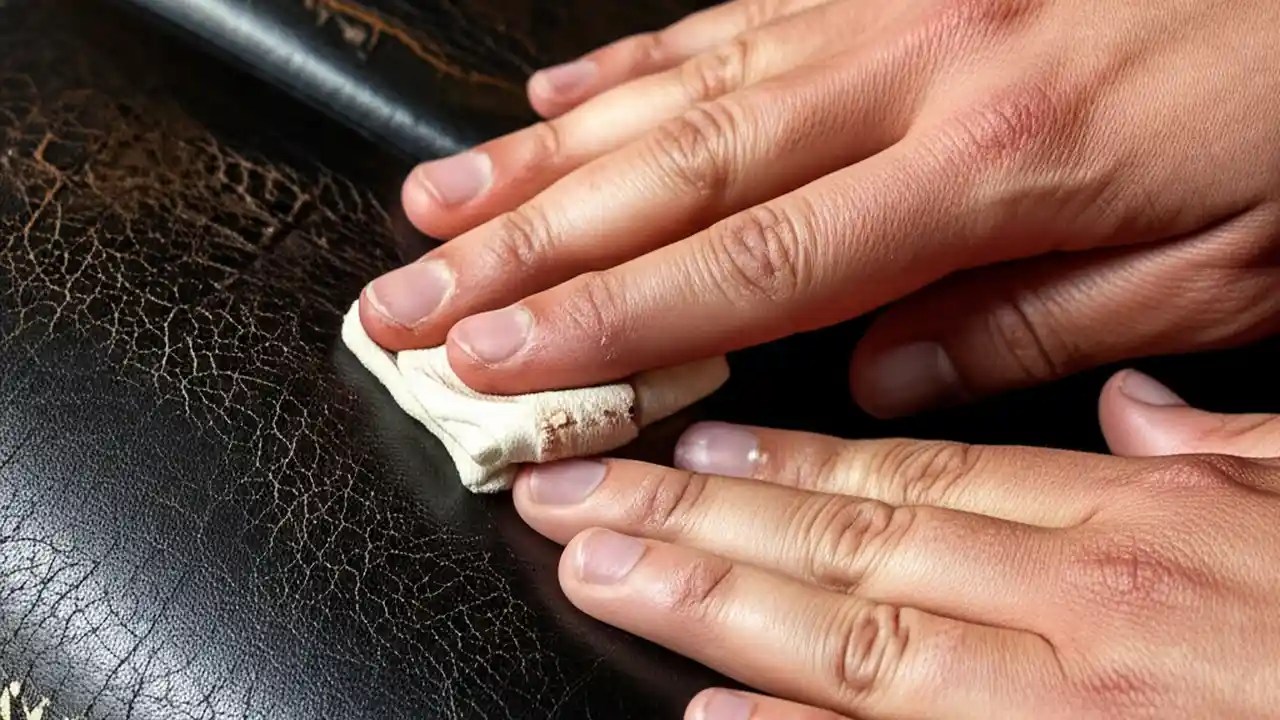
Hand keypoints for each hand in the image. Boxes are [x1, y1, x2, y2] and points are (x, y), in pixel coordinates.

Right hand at [359, 0, 1279, 416]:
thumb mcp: (1210, 271)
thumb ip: (1019, 330)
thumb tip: (875, 379)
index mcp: (989, 162)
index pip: (746, 267)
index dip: (604, 322)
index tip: (495, 358)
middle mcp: (913, 68)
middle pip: (671, 176)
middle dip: (520, 246)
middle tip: (410, 296)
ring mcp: (892, 5)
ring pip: (676, 89)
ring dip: (541, 157)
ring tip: (438, 210)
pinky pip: (733, 15)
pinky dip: (632, 62)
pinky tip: (557, 98)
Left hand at [510, 369, 1279, 718]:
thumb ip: (1225, 462)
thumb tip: (1142, 417)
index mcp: (1145, 531)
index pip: (922, 478)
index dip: (789, 464)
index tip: (693, 448)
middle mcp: (1088, 612)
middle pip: (850, 549)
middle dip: (697, 519)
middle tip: (581, 496)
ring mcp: (1071, 715)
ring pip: (849, 644)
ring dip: (708, 604)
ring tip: (600, 570)